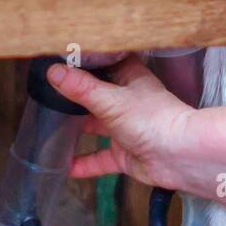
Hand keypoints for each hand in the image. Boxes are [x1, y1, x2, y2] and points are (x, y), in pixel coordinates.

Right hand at [48, 57, 195, 190]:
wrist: (180, 156)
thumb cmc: (153, 119)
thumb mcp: (111, 100)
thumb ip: (81, 88)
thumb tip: (52, 72)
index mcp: (129, 78)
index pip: (105, 63)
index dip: (84, 61)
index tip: (58, 59)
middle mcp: (127, 101)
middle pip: (96, 95)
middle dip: (75, 96)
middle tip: (44, 92)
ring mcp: (126, 129)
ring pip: (96, 127)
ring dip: (77, 129)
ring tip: (49, 128)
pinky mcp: (124, 154)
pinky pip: (99, 159)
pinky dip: (84, 164)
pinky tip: (64, 167)